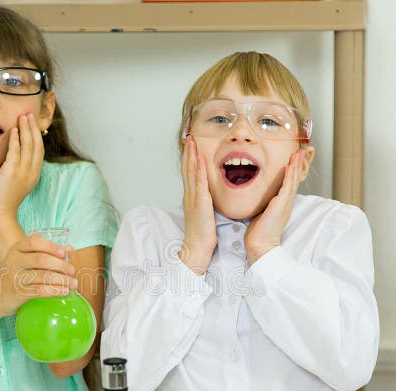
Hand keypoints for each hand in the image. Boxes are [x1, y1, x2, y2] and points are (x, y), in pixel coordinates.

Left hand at [0, 113, 44, 217]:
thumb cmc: (4, 200)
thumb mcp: (17, 183)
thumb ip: (19, 170)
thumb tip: (15, 158)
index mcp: (35, 175)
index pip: (40, 151)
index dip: (37, 136)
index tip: (33, 124)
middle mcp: (32, 172)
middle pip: (37, 145)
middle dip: (33, 128)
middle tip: (29, 114)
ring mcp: (23, 172)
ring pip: (28, 145)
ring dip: (26, 129)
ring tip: (22, 117)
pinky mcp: (11, 172)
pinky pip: (15, 151)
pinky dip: (16, 139)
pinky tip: (14, 130)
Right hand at [0, 235, 76, 316]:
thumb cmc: (15, 275)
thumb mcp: (25, 261)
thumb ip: (45, 254)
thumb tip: (70, 249)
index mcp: (16, 249)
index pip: (34, 242)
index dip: (50, 246)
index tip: (63, 252)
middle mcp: (14, 261)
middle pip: (40, 259)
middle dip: (60, 265)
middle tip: (72, 270)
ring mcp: (15, 277)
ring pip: (42, 276)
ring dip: (61, 280)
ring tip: (73, 283)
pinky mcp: (18, 293)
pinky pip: (39, 291)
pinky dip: (54, 291)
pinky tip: (64, 291)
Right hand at [179, 136, 216, 273]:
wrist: (196, 248)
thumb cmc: (202, 235)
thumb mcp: (203, 214)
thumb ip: (204, 202)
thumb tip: (208, 195)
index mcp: (191, 198)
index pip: (189, 174)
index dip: (189, 159)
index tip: (191, 146)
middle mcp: (189, 195)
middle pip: (187, 169)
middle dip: (188, 153)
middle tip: (189, 137)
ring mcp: (193, 198)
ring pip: (191, 173)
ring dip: (191, 156)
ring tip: (192, 142)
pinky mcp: (199, 203)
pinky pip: (199, 183)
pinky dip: (199, 170)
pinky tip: (200, 160)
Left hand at [244, 148, 312, 263]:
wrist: (260, 246)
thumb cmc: (258, 233)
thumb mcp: (261, 214)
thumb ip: (263, 204)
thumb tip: (257, 197)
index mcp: (282, 204)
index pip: (290, 183)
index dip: (294, 171)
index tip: (296, 158)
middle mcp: (286, 203)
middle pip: (295, 180)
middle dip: (300, 165)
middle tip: (304, 151)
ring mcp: (284, 204)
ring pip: (292, 181)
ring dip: (296, 166)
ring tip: (299, 153)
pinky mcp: (280, 206)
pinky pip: (286, 188)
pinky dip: (289, 176)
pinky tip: (290, 166)